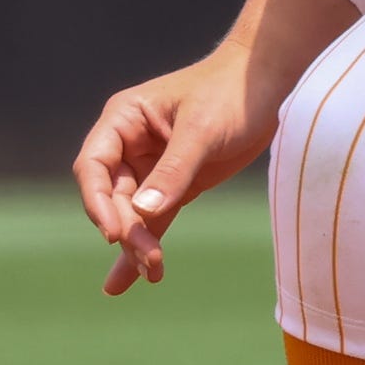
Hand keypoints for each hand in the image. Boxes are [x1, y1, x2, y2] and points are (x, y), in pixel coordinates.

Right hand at [70, 0, 358, 296]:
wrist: (271, 84)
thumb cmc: (233, 92)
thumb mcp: (203, 129)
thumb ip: (173, 170)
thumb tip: (142, 214)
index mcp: (124, 120)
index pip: (93, 166)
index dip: (97, 201)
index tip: (113, 232)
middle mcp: (130, 144)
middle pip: (113, 197)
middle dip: (128, 229)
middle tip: (151, 258)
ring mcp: (151, 167)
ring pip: (134, 214)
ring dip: (139, 244)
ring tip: (154, 274)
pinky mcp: (175, 185)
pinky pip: (154, 220)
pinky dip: (147, 246)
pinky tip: (134, 279)